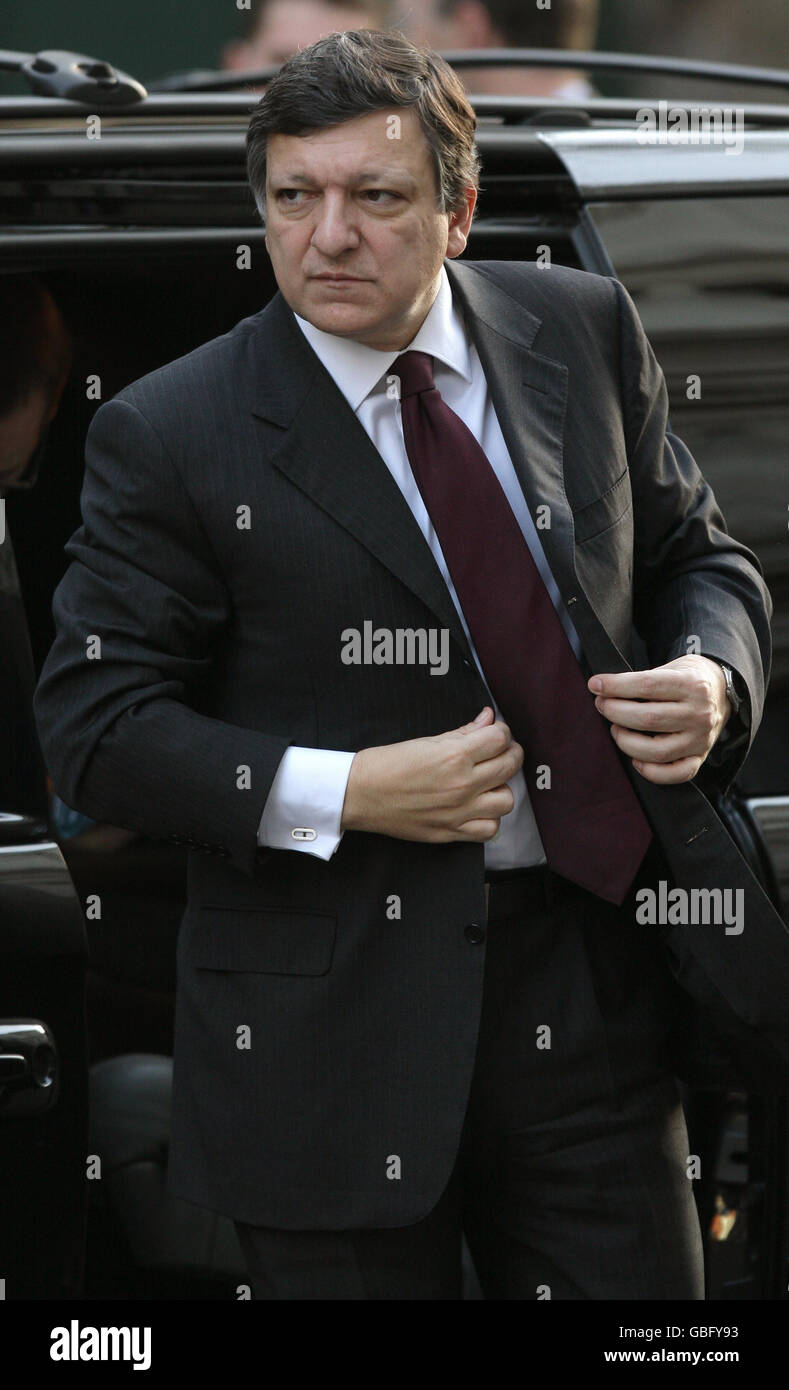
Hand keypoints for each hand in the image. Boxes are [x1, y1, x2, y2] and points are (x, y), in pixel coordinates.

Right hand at [340, 706, 523, 841]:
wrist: (361, 793)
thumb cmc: (388, 764)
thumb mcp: (427, 740)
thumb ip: (464, 731)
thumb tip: (488, 719)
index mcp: (455, 756)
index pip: (500, 738)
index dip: (502, 732)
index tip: (495, 733)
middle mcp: (462, 784)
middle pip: (510, 766)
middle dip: (510, 753)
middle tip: (499, 752)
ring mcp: (459, 811)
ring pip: (507, 801)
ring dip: (501, 788)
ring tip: (488, 783)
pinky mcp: (451, 832)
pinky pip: (490, 830)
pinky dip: (489, 819)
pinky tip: (478, 808)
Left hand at [587, 655, 731, 784]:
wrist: (721, 692)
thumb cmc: (687, 679)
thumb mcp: (670, 668)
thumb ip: (641, 680)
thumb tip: (603, 690)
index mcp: (692, 684)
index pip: (647, 685)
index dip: (616, 686)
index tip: (595, 685)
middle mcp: (699, 714)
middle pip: (648, 719)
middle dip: (615, 712)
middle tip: (602, 705)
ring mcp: (700, 739)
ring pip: (657, 751)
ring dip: (626, 741)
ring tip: (616, 729)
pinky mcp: (699, 758)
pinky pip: (675, 774)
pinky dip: (650, 771)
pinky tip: (636, 758)